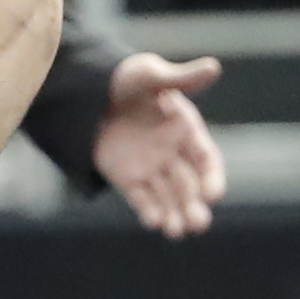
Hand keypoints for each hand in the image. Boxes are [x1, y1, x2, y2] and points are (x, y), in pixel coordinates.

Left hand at [94, 53, 225, 238]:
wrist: (85, 89)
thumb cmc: (123, 77)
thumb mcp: (149, 73)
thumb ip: (180, 78)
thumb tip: (214, 66)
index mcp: (184, 130)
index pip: (206, 159)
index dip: (212, 177)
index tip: (213, 193)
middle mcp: (172, 153)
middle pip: (189, 185)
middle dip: (194, 205)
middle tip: (198, 224)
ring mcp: (150, 167)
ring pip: (168, 197)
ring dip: (175, 215)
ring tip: (176, 231)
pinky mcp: (127, 177)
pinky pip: (142, 199)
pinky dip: (149, 211)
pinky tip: (153, 222)